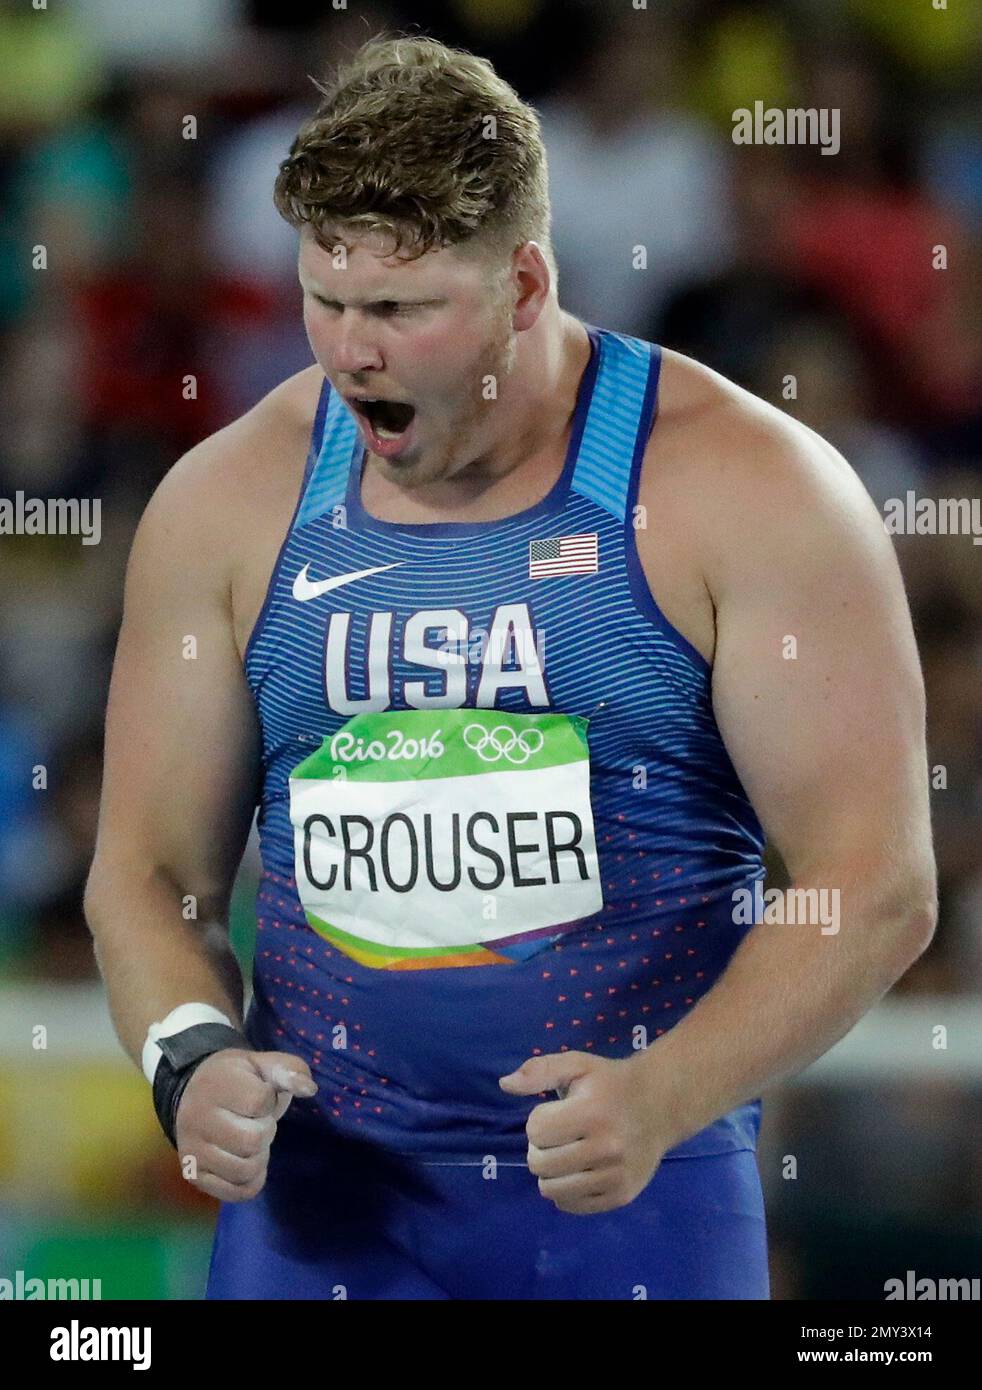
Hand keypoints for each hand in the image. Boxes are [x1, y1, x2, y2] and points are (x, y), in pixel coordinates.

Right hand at [174, 1049, 316, 1201]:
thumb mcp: (260, 1064)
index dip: (269, 1101)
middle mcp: (195, 1119)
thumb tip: (309, 1089)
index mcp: (215, 1085)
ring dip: (259, 1158)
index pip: (259, 1102)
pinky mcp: (193, 1176)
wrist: (189, 1095)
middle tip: (256, 1122)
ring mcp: (191, 1151)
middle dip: (265, 1131)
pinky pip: (236, 1192)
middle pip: (252, 1141)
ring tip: (249, 1141)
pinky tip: (247, 1161)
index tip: (259, 1097)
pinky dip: (251, 1181)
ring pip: (244, 1170)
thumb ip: (289, 1069)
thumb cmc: (234, 1079)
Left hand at [498, 1051, 668, 1213]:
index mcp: (592, 1112)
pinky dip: (566, 1191)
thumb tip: (505, 1085)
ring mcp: (616, 1176)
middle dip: (541, 1147)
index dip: (539, 1120)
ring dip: (550, 1171)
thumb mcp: (577, 1065)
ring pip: (551, 1189)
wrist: (661, 1104)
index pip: (536, 1131)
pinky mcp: (621, 1196)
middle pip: (539, 1163)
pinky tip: (579, 1171)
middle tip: (560, 1135)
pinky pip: (571, 1205)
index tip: (558, 1113)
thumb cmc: (611, 1083)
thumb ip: (539, 1071)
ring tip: (567, 1154)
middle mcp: (606, 1148)